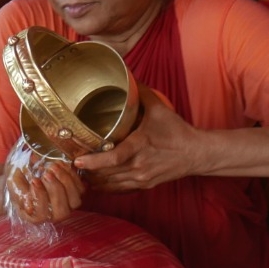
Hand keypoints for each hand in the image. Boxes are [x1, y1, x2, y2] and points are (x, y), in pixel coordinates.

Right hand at [6, 156, 85, 223]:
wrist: (28, 173)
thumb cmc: (18, 181)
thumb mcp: (13, 184)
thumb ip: (19, 193)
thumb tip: (29, 207)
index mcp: (36, 217)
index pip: (42, 215)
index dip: (40, 198)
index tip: (34, 180)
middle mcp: (54, 215)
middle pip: (62, 212)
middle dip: (55, 190)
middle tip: (46, 172)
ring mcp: (67, 205)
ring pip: (75, 201)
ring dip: (66, 182)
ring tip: (53, 166)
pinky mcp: (75, 194)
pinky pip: (80, 188)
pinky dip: (72, 175)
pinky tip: (61, 164)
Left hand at [74, 90, 200, 190]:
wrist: (196, 154)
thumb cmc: (177, 131)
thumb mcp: (159, 108)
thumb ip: (141, 93)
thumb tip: (126, 77)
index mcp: (141, 146)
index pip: (114, 158)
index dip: (93, 162)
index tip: (77, 160)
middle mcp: (140, 165)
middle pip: (106, 175)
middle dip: (87, 171)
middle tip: (72, 163)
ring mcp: (142, 178)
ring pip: (110, 185)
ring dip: (94, 180)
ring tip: (81, 172)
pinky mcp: (144, 185)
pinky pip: (119, 190)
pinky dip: (106, 187)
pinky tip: (96, 181)